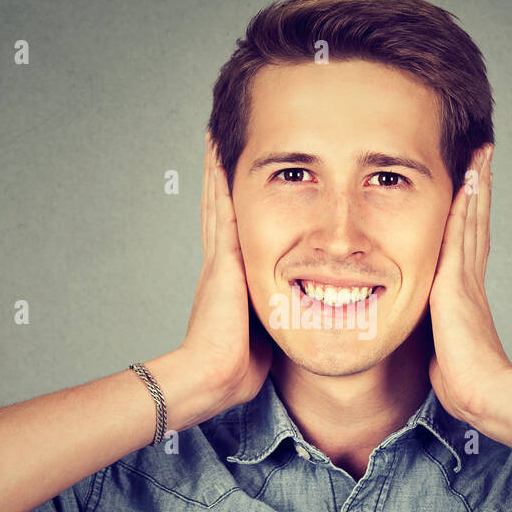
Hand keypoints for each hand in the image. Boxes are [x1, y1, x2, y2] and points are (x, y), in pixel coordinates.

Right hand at [178, 132, 271, 411]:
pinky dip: (220, 184)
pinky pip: (223, 212)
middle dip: (219, 176)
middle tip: (216, 142)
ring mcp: (220, 259)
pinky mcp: (224, 260)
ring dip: (217, 170)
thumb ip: (274, 318)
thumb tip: (297, 318)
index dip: (229, 204)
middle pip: (219, 207)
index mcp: (230, 280)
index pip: (231, 232)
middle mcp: (221, 263)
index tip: (232, 180)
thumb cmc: (237, 366)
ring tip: (215, 137)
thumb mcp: (263, 335)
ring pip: (218, 202)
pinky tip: (221, 158)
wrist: (214, 374)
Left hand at [427, 144, 511, 423]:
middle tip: (483, 156)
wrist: (480, 388)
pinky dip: (464, 204)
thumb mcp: (443, 351)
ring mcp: (465, 276)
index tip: (473, 189)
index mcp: (465, 293)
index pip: (468, 242)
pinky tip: (467, 180)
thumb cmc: (464, 379)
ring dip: (475, 185)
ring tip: (480, 155)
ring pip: (471, 219)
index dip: (471, 214)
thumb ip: (438, 338)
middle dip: (478, 188)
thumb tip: (431, 345)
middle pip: (475, 221)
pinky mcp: (457, 278)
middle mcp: (469, 278)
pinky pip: (460, 230)